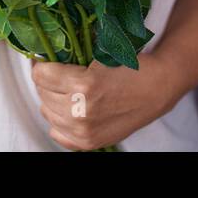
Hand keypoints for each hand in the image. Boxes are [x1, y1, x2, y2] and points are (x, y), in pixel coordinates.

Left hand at [30, 52, 181, 150]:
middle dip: (47, 81)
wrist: (157, 90)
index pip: (41, 75)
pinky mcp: (88, 142)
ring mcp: (83, 130)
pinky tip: (68, 108)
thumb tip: (42, 59)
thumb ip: (70, 58)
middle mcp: (80, 111)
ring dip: (52, 99)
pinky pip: (57, 132)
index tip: (45, 59)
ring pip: (47, 112)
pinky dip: (59, 120)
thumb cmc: (132, 68)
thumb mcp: (99, 55)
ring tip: (65, 89)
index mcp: (83, 85)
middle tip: (57, 72)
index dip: (41, 64)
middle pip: (42, 93)